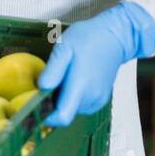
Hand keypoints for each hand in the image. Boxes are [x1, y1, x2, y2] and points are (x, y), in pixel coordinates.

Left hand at [38, 1, 154, 125]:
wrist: (115, 37)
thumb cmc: (90, 39)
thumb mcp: (65, 47)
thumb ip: (53, 69)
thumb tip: (42, 87)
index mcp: (81, 86)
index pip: (62, 117)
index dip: (47, 117)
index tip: (39, 106)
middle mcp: (91, 98)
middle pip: (64, 113)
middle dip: (53, 101)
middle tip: (55, 79)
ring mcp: (97, 101)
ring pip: (71, 109)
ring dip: (63, 98)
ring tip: (67, 76)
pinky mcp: (99, 100)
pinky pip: (79, 105)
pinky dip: (72, 97)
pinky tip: (75, 80)